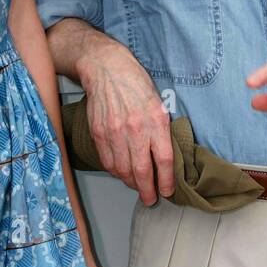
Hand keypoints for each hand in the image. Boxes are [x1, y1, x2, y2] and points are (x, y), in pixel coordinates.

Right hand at [75, 32, 174, 205]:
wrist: (106, 68)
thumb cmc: (136, 83)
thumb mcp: (159, 103)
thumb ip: (161, 130)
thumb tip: (164, 157)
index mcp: (156, 120)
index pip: (164, 160)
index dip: (167, 181)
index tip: (168, 191)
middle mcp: (135, 129)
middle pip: (142, 171)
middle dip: (148, 190)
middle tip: (151, 198)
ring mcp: (114, 132)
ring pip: (123, 170)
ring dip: (131, 183)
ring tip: (137, 186)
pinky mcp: (98, 133)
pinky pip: (108, 161)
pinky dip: (115, 171)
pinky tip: (121, 172)